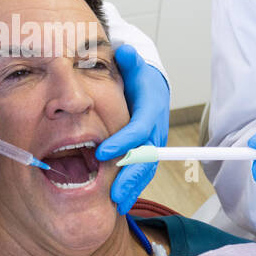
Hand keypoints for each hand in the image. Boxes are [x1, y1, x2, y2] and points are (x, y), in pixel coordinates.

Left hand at [94, 45, 169, 214]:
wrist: (151, 89)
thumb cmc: (138, 79)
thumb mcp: (135, 67)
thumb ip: (129, 61)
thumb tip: (124, 51)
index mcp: (150, 110)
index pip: (139, 129)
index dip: (122, 141)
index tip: (101, 152)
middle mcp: (155, 131)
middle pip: (146, 157)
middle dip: (130, 176)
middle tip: (113, 193)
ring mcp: (153, 145)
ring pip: (145, 170)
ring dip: (132, 188)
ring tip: (116, 204)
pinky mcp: (147, 154)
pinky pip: (141, 174)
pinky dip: (132, 188)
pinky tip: (120, 203)